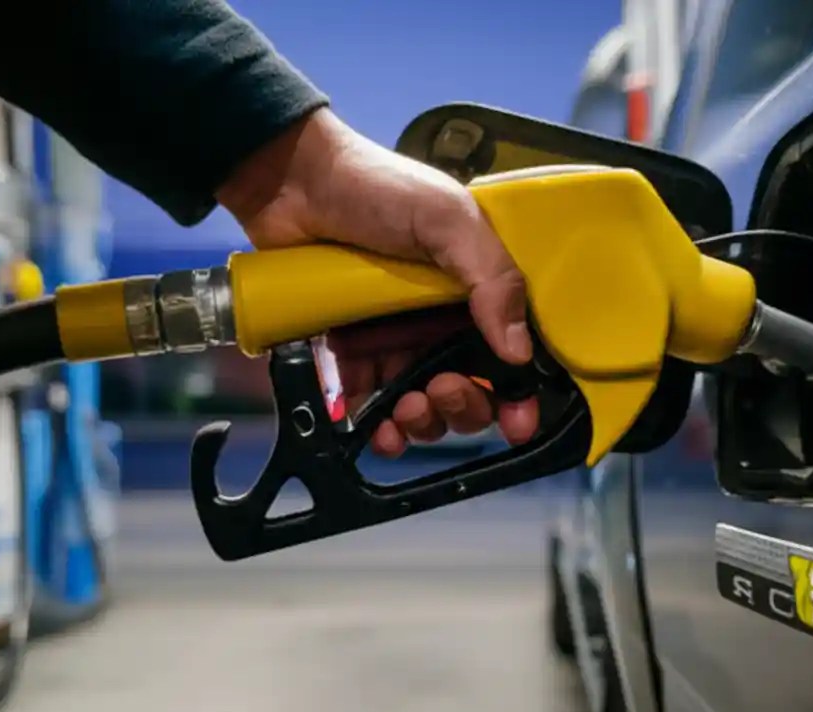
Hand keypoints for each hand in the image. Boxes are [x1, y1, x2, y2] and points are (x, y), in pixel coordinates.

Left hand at [216, 108, 539, 456]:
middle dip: (464, 406)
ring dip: (424, 422)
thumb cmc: (379, 192)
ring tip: (407, 407)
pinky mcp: (352, 351)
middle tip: (442, 391)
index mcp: (476, 290)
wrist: (292, 181)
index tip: (518, 424)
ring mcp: (396, 339)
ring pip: (424, 405)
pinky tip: (381, 431)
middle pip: (470, 389)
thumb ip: (492, 280)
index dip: (519, 393)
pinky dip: (381, 427)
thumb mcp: (450, 221)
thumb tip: (519, 354)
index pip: (511, 353)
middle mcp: (441, 320)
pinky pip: (373, 404)